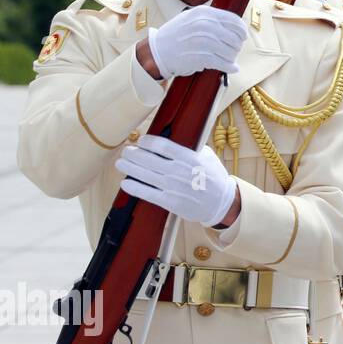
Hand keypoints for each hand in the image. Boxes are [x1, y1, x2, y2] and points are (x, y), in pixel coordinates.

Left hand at [115, 135, 240, 226]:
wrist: (220, 203)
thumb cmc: (213, 177)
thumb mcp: (208, 157)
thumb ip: (190, 149)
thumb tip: (171, 140)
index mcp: (190, 158)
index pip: (162, 146)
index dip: (148, 142)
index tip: (142, 141)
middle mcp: (180, 172)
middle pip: (149, 159)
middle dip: (133, 154)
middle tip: (126, 151)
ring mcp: (174, 187)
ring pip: (144, 175)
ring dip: (129, 168)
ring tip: (120, 163)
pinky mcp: (170, 202)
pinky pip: (147, 193)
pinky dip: (134, 188)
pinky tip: (125, 183)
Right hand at [146, 6, 246, 79]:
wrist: (157, 51)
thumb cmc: (177, 35)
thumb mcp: (192, 18)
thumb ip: (212, 19)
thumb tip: (236, 25)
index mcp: (204, 13)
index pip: (234, 21)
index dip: (242, 31)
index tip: (242, 37)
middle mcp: (204, 25)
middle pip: (235, 38)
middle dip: (236, 46)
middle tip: (233, 51)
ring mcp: (202, 41)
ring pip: (231, 51)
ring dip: (232, 58)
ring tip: (228, 59)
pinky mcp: (200, 57)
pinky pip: (223, 63)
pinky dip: (230, 67)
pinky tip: (232, 68)